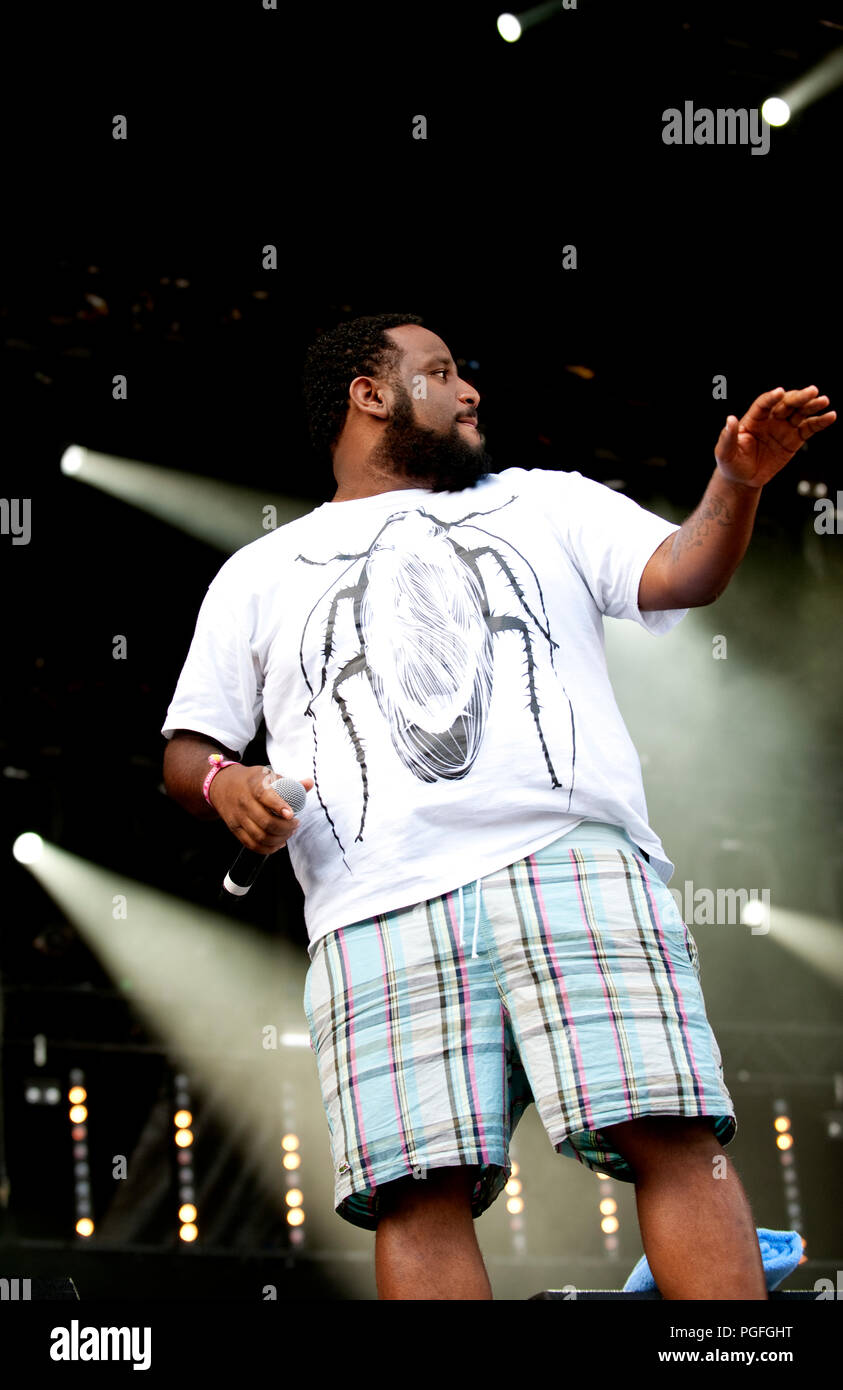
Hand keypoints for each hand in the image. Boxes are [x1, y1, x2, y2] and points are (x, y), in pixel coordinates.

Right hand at [209, 764, 313, 853]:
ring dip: (279, 839)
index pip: (265, 797)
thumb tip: (309, 783)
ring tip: (289, 832)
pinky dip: (268, 848)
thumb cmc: (250, 781)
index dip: (279, 806)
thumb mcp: (267, 775)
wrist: (222, 785)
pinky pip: (251, 845)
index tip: (291, 814)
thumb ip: (289, 782)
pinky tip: (279, 843)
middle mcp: (244, 803)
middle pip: (265, 822)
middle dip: (285, 828)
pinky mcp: (235, 829)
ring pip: (260, 837)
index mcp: (254, 786)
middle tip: (295, 824)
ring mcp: (238, 818)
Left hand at [715, 385, 835, 488]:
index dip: (771, 398)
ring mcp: (784, 428)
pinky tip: (830, 416)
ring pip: (800, 413)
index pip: (764, 404)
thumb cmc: (731, 463)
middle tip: (812, 392)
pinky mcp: (794, 440)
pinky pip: (809, 428)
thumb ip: (728, 437)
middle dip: (798, 397)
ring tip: (823, 401)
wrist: (743, 479)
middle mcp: (770, 419)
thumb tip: (730, 419)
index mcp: (753, 419)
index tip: (780, 392)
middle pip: (786, 404)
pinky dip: (820, 422)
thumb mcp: (724, 453)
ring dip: (812, 406)